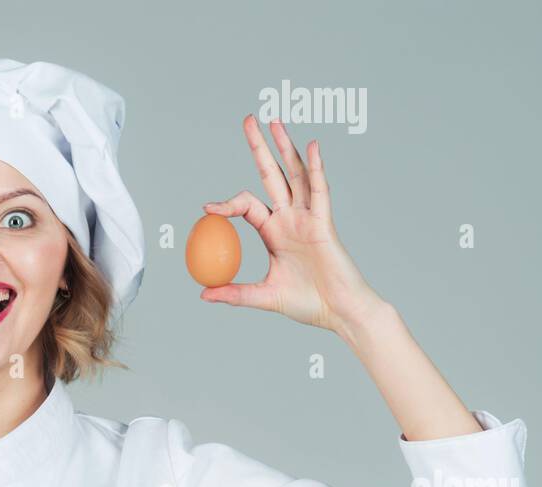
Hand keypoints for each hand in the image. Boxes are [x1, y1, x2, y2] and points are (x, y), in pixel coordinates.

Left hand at [199, 116, 384, 336]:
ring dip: (285, 147)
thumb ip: (236, 293)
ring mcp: (308, 217)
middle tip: (248, 120)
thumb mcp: (265, 297)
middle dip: (260, 148)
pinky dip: (316, 168)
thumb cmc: (307, 303)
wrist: (338, 311)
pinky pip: (320, 190)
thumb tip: (203, 294)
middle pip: (272, 175)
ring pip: (295, 174)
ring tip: (274, 121)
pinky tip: (311, 146)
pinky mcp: (325, 222)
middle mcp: (290, 219)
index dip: (227, 204)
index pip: (247, 206)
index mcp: (274, 233)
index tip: (206, 209)